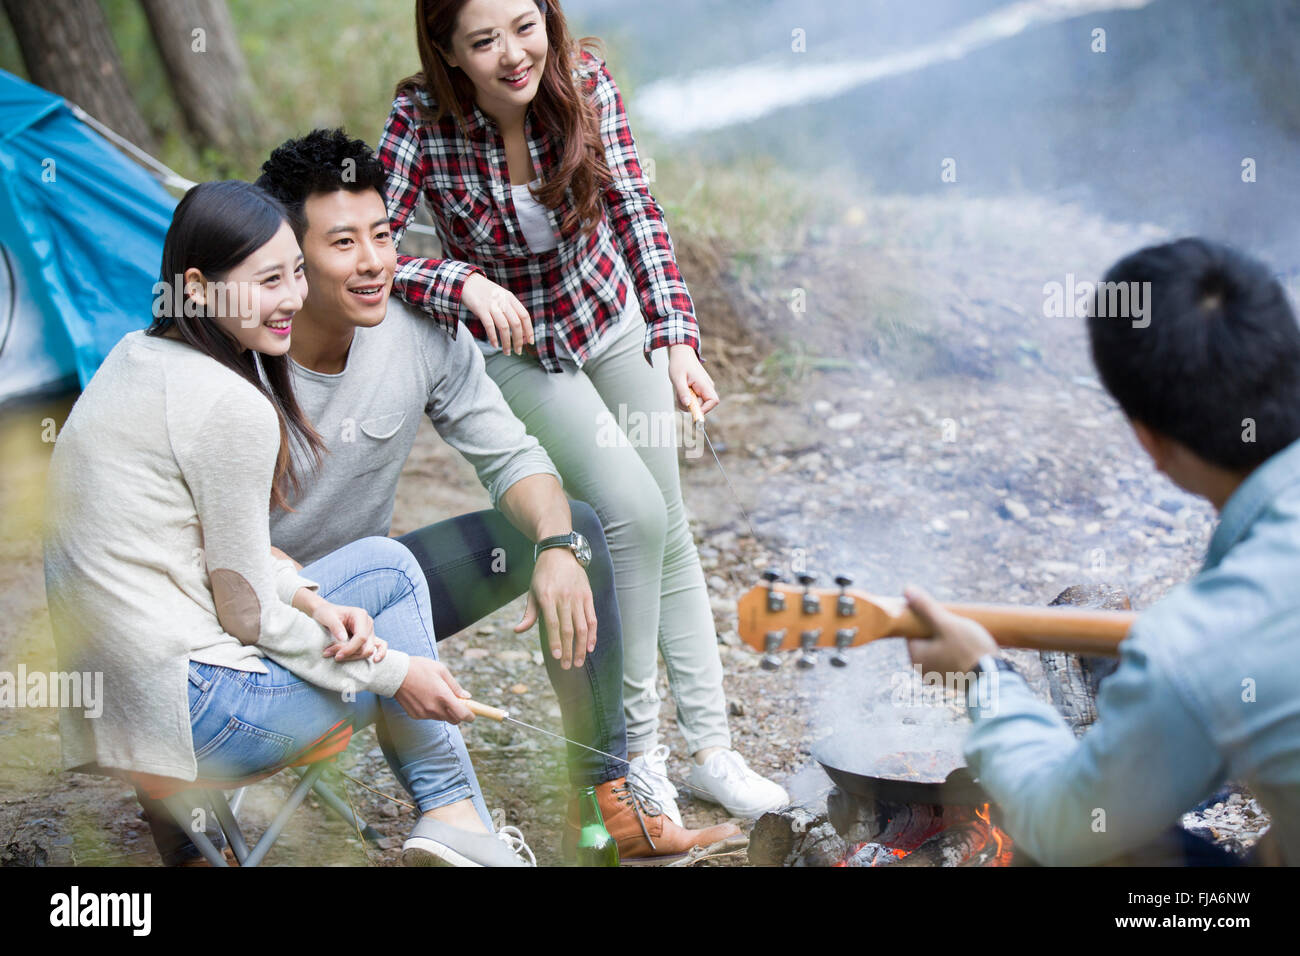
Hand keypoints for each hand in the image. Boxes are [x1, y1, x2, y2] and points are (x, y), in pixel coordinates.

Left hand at [313, 603, 386, 662]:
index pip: (361, 637)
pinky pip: (380, 645)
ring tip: (336, 656)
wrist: (325, 612)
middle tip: (330, 654)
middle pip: (366, 645)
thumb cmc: (326, 613)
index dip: (350, 649)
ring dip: (354, 656)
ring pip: (368, 649)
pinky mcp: (368, 637)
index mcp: (360, 615)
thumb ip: (335, 626)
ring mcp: (370, 630)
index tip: (337, 656)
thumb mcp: (327, 617)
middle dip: (349, 653)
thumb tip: (343, 638)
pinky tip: (375, 660)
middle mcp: (368, 623)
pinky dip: (380, 652)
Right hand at [393, 657, 474, 722]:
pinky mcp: (415, 715)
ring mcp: (424, 713)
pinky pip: (429, 716)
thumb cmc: (420, 668)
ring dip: (444, 711)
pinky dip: (432, 710)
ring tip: (436, 695)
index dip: (470, 716)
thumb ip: (455, 686)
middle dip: (458, 714)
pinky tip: (425, 697)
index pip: (463, 715)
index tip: (472, 713)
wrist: (395, 674)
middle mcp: (434, 708)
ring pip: (441, 718)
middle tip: (456, 702)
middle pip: (454, 720)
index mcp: (443, 696)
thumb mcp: (441, 671)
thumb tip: (467, 696)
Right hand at [461, 273, 532, 354]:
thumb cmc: (484, 292)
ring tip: (507, 352)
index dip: (529, 330)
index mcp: (510, 298)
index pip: (524, 316)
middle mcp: (503, 301)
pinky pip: (489, 326)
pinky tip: (495, 345)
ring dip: (507, 342)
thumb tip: (520, 330)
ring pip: (504, 327)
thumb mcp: (501, 296)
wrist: (466, 281)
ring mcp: (492, 305)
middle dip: (519, 340)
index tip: (530, 342)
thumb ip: (509, 309)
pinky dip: (493, 338)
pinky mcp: (480, 309)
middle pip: (516, 324)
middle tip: (519, 351)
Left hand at [513, 548, 597, 669]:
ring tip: (579, 662)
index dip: (555, 641)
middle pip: (568, 628)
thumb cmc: (543, 574)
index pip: (552, 624)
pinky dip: (592, 634)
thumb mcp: (532, 591)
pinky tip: (590, 646)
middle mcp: (564, 597)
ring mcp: (578, 597)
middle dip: (569, 650)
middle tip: (567, 666)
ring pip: (582, 626)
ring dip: (582, 646)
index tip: (557, 657)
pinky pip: (592, 618)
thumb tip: (518, 631)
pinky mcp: (588, 596)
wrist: (560, 552)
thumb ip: (529, 613)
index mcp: (548, 597)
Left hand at [667, 344, 717, 415]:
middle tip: (680, 395)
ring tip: (680, 389)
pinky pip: (696, 399)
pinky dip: (688, 397)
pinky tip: (683, 388)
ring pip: (698, 403)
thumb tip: (687, 405)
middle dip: (691, 405)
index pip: (713, 401)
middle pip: (704, 405)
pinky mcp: (701, 389)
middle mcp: (707, 386)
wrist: (682, 353)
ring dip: (688, 401)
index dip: (705, 409)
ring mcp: (704, 388)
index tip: (692, 409)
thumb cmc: (680, 363)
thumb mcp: (678, 378)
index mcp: (704, 383)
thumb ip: (683, 392)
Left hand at [904, 586, 997, 675]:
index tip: (942, 614)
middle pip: (927, 638)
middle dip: (941, 629)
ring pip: (940, 648)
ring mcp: (937, 676)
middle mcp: (923, 669)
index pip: (914, 630)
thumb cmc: (969, 651)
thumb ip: (926, 608)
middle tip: (957, 624)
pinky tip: (971, 647)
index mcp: (916, 657)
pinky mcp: (952, 679)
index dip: (927, 618)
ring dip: (951, 639)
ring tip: (967, 636)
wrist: (994, 680)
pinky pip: (950, 658)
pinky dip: (958, 651)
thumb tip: (907, 590)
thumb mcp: (946, 624)